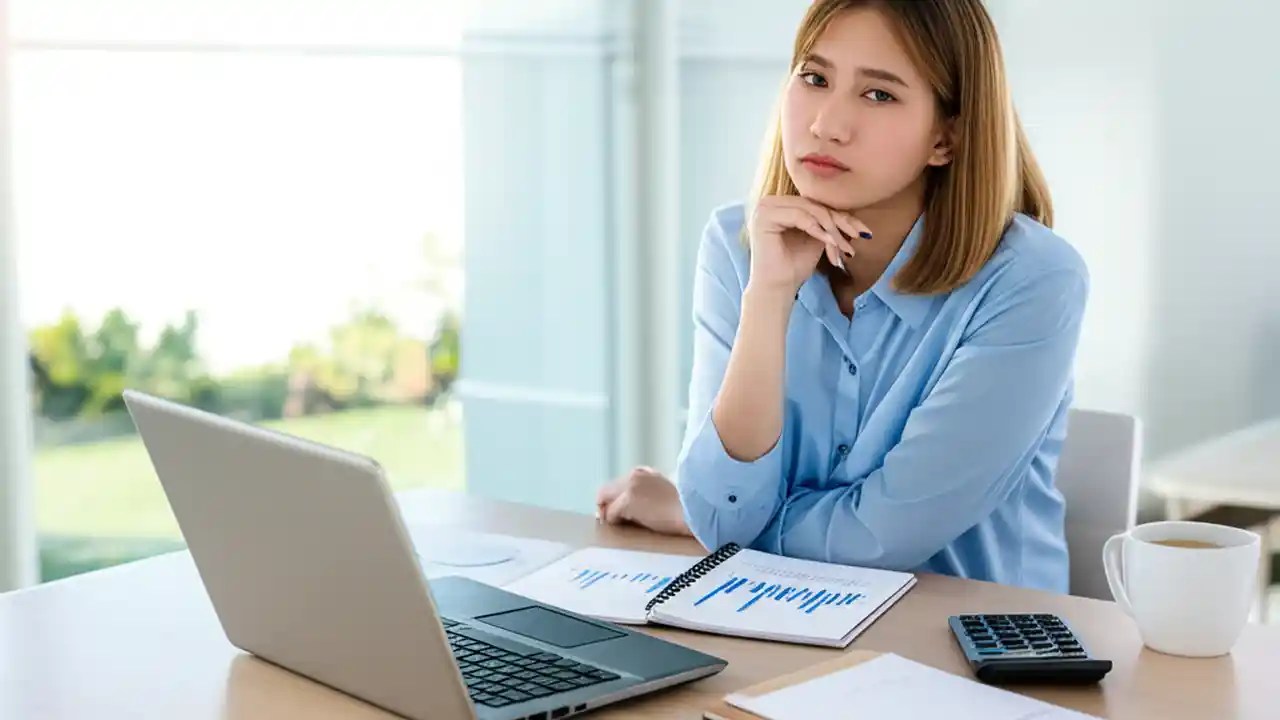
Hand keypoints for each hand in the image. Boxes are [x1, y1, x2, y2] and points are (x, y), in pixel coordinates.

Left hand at [595, 466, 692, 536]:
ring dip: (608, 513)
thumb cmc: (688, 511)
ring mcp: (631, 486)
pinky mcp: (630, 500)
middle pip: (606, 490)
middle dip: (606, 506)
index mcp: (645, 473)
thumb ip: (648, 496)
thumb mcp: (665, 496)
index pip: (618, 485)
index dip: (615, 500)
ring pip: (604, 500)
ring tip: (617, 526)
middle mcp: (636, 474)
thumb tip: (631, 511)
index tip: (618, 514)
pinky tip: (625, 528)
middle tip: (610, 522)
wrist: (696, 513)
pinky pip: (611, 513)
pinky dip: (614, 522)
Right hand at [745, 195, 872, 295]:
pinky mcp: (764, 217)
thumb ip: (828, 221)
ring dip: (830, 228)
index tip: (863, 231)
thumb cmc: (795, 266)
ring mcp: (765, 208)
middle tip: (857, 235)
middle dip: (839, 221)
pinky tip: (830, 242)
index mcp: (781, 204)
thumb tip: (855, 213)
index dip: (842, 215)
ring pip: (809, 209)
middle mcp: (770, 202)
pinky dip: (817, 229)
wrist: (778, 289)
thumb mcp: (818, 237)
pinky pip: (799, 216)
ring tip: (844, 245)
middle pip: (814, 204)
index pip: (816, 203)